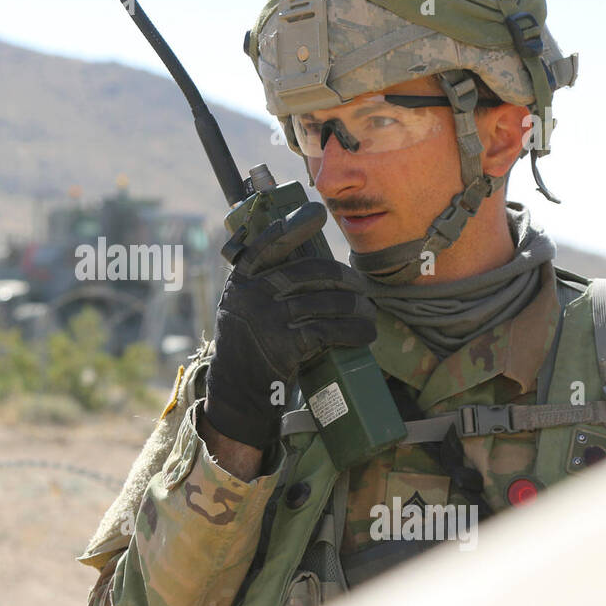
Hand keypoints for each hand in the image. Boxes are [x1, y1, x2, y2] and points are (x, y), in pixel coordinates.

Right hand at [203, 202, 376, 449]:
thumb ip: (265, 286)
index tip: (316, 213)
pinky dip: (354, 332)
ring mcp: (268, 318)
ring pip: (326, 302)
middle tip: (361, 286)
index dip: (293, 226)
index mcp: (241, 280)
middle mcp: (251, 294)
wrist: (237, 392)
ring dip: (356, 307)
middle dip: (343, 277)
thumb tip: (312, 268)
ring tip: (369, 313)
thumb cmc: (249, 346)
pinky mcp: (285, 343)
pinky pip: (330, 330)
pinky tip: (365, 334)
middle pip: (309, 272)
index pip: (267, 245)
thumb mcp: (244, 308)